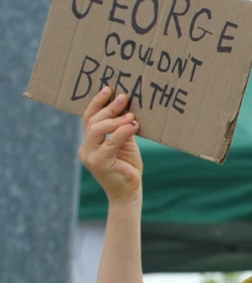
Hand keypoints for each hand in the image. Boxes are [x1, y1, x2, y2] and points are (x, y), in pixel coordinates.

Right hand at [79, 87, 142, 204]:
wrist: (129, 193)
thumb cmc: (128, 168)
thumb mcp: (125, 144)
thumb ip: (122, 129)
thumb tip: (128, 108)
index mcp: (89, 142)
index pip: (89, 117)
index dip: (97, 102)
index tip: (109, 88)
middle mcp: (86, 148)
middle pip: (92, 121)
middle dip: (108, 107)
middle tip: (124, 97)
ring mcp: (90, 156)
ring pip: (97, 129)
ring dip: (115, 119)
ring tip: (131, 115)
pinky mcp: (100, 163)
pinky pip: (110, 143)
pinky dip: (122, 132)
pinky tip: (134, 125)